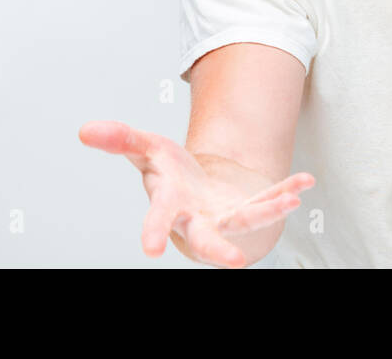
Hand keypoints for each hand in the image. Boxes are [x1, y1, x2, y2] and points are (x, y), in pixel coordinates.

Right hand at [78, 120, 313, 267]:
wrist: (198, 189)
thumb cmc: (170, 173)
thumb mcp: (146, 150)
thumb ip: (120, 139)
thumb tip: (85, 129)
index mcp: (170, 204)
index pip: (158, 217)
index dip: (152, 231)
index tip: (148, 250)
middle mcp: (199, 218)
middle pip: (207, 239)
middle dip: (218, 250)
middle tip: (233, 262)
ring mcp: (227, 216)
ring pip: (248, 220)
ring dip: (269, 212)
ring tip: (291, 203)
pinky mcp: (249, 208)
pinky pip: (270, 200)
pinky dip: (287, 190)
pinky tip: (306, 183)